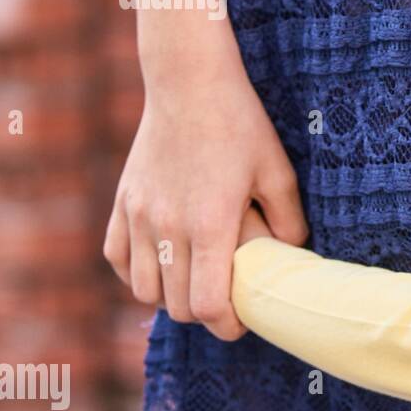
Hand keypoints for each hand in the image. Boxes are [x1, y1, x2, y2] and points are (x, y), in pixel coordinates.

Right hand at [103, 68, 308, 340]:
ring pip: (144, 289)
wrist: (189, 84)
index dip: (227, 326)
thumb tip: (292, 256)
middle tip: (226, 303)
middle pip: (178, 306)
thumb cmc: (241, 125)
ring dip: (170, 297)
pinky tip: (161, 265)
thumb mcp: (278, 172)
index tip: (242, 322)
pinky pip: (117, 258)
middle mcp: (169, 227)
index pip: (209, 305)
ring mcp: (140, 215)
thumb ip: (289, 221)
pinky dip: (137, 272)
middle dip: (205, 314)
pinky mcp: (123, 202)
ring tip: (194, 284)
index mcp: (211, 225)